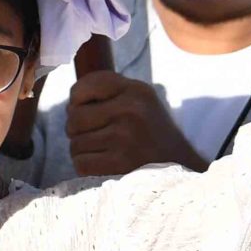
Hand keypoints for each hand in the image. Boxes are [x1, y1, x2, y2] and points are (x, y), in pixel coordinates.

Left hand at [65, 71, 204, 176]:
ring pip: (75, 143)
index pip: (86, 85)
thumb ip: (110, 92)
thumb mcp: (140, 100)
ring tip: (99, 149)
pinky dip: (85, 165)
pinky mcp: (121, 162)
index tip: (84, 108)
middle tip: (90, 133)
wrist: (180, 165)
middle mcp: (130, 109)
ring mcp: (125, 136)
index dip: (76, 99)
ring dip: (82, 149)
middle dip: (76, 128)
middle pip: (74, 117)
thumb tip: (71, 101)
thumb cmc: (152, 131)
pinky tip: (99, 163)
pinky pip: (81, 163)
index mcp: (135, 90)